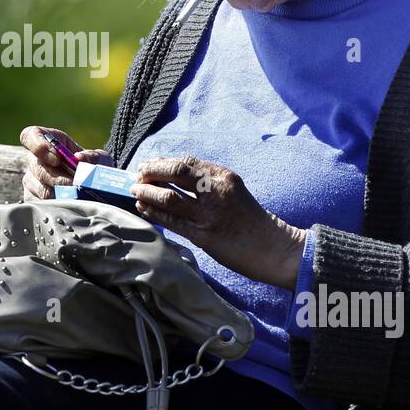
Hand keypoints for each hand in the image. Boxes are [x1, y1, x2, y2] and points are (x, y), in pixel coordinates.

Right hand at [18, 125, 114, 201]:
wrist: (91, 186)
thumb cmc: (91, 167)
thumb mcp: (98, 158)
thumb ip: (92, 156)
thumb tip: (80, 159)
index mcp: (47, 141)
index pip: (30, 136)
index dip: (39, 146)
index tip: (56, 158)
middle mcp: (35, 160)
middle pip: (38, 168)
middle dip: (59, 178)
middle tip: (75, 185)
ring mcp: (31, 180)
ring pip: (41, 189)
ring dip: (61, 194)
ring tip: (78, 197)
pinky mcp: (33, 199)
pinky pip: (41, 204)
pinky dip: (57, 205)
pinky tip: (70, 205)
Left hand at [129, 154, 305, 289]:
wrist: (273, 247)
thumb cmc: (251, 220)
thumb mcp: (233, 191)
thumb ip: (207, 183)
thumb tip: (172, 178)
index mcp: (223, 176)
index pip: (186, 162)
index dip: (162, 162)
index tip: (148, 164)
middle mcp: (216, 191)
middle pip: (175, 173)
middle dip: (151, 172)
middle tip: (138, 176)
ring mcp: (209, 213)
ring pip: (169, 197)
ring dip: (147, 193)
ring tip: (136, 191)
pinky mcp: (204, 235)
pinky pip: (172, 221)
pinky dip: (155, 213)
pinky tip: (144, 209)